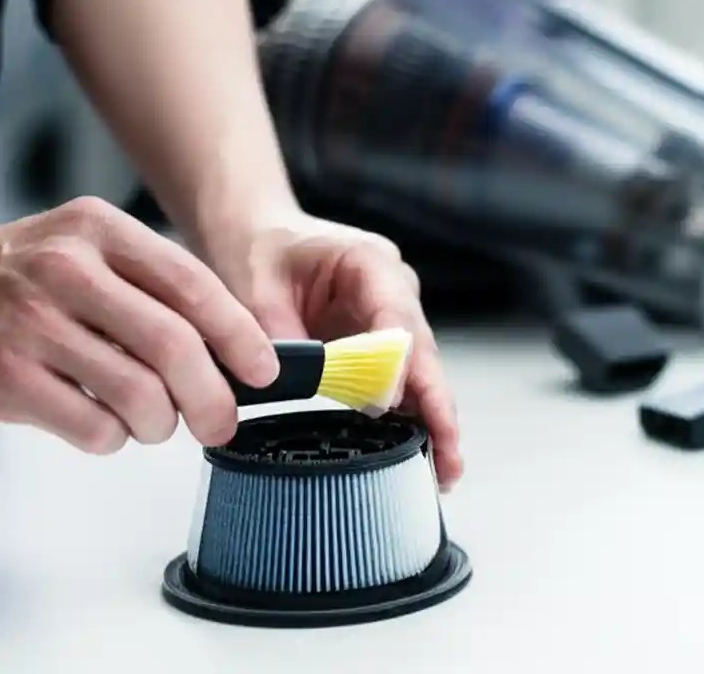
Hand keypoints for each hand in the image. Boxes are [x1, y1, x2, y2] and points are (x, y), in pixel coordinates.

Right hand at [0, 198, 277, 452]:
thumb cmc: (21, 278)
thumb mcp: (88, 249)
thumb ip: (154, 286)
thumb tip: (233, 349)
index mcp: (99, 232)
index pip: (192, 285)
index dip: (239, 335)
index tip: (264, 370)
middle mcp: (66, 271)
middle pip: (174, 346)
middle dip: (214, 397)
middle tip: (221, 421)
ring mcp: (31, 325)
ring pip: (139, 394)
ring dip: (161, 423)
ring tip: (152, 420)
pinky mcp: (6, 377)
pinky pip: (93, 428)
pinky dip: (113, 437)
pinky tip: (101, 422)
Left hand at [205, 210, 463, 489]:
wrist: (259, 234)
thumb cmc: (261, 248)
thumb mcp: (257, 283)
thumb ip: (279, 331)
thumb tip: (299, 382)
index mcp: (371, 263)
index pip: (396, 319)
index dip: (398, 364)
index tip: (391, 404)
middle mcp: (396, 291)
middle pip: (424, 354)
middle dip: (436, 407)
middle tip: (447, 456)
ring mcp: (394, 317)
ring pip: (422, 373)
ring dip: (433, 420)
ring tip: (443, 470)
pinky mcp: (383, 342)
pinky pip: (402, 381)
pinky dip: (411, 416)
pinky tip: (422, 455)